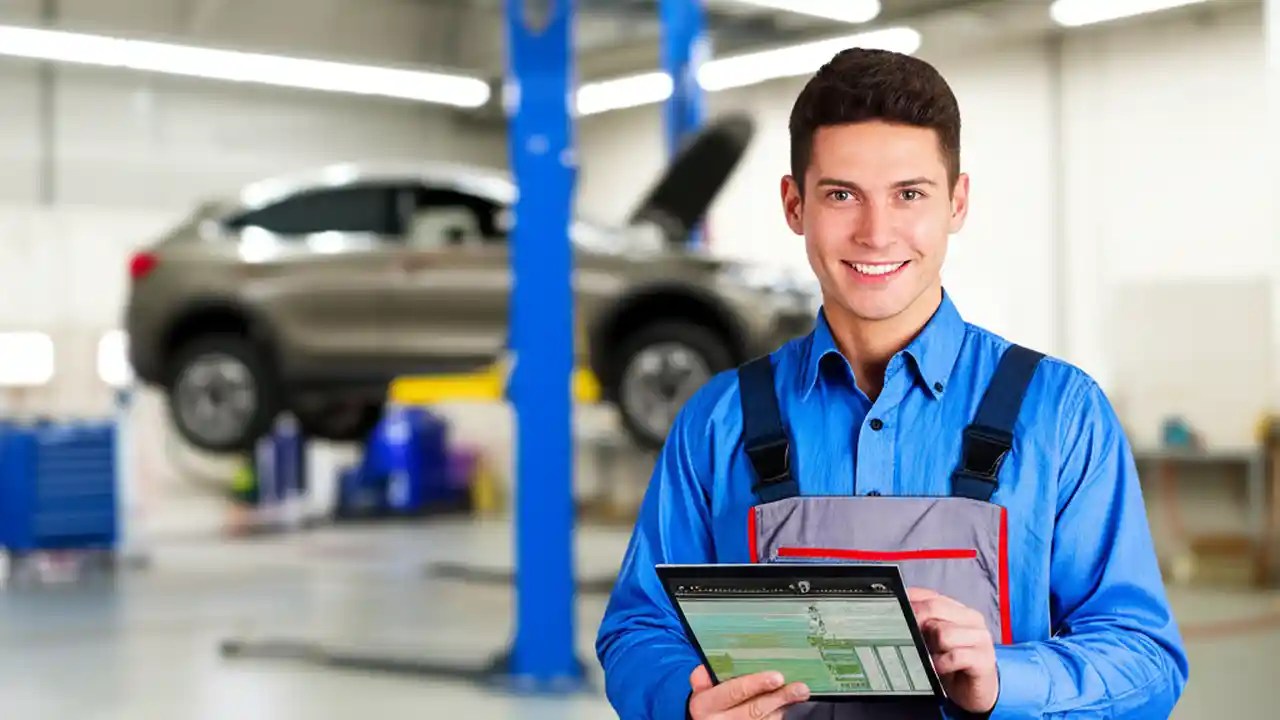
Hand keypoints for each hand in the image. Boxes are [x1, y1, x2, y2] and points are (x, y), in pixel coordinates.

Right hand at [687, 665, 810, 718]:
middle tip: (799, 688)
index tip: (777, 677)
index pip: (733, 692)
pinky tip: (791, 709)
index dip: (755, 684)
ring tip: (799, 696)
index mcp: (706, 705)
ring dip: (784, 709)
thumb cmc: (709, 705)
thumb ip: (703, 681)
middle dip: (779, 698)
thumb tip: (703, 670)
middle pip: (754, 710)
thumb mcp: (701, 693)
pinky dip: (778, 718)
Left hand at [908, 588, 998, 713]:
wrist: (976, 693)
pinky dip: (942, 664)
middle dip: (916, 623)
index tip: (891, 612)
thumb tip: (896, 612)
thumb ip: (921, 624)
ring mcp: (980, 638)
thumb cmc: (951, 664)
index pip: (928, 595)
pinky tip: (941, 669)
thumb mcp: (933, 641)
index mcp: (958, 609)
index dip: (908, 602)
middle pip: (933, 608)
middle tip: (911, 640)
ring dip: (932, 649)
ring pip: (943, 633)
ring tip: (934, 658)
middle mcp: (971, 618)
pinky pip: (954, 656)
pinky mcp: (984, 659)